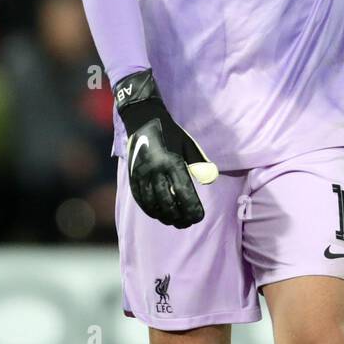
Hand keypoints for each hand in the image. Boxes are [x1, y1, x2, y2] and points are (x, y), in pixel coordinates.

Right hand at [114, 69, 217, 227]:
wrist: (142, 120)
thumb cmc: (171, 134)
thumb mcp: (189, 145)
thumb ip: (200, 164)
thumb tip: (210, 181)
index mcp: (172, 162)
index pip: (184, 192)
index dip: (192, 208)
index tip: (199, 217)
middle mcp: (155, 170)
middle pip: (168, 202)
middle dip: (180, 216)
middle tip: (189, 222)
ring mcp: (141, 175)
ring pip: (153, 204)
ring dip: (165, 217)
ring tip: (176, 222)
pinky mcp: (132, 177)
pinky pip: (140, 200)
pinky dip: (151, 210)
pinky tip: (159, 215)